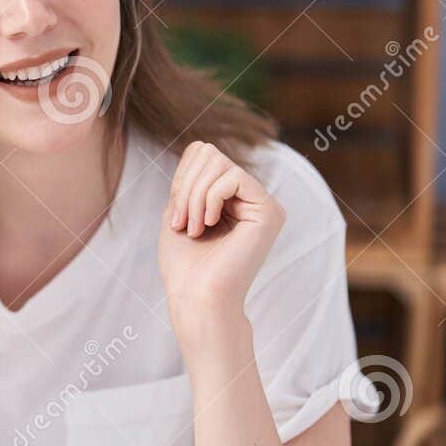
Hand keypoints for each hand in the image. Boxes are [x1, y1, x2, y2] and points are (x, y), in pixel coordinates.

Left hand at [158, 141, 284, 333]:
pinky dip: (209, 199)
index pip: (203, 154)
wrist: (196, 298)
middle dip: (186, 186)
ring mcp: (263, 204)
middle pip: (210, 152)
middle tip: (182, 223)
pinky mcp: (269, 211)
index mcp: (231, 198)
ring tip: (193, 228)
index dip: (182, 177)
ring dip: (193, 196)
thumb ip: (192, 178)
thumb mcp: (179, 210)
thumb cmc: (185, 265)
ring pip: (219, 161)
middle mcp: (251, 198)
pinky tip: (208, 225)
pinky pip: (232, 176)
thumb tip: (200, 147)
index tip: (175, 216)